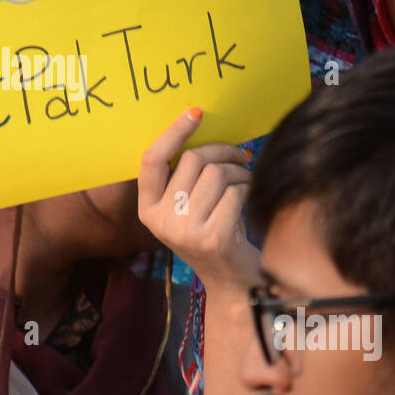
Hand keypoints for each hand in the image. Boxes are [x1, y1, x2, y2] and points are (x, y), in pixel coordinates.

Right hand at [138, 107, 259, 297]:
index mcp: (147, 209)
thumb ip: (184, 177)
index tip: (196, 112)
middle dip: (223, 152)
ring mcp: (185, 230)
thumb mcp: (185, 208)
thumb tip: (203, 126)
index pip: (152, 160)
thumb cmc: (212, 232)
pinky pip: (235, 192)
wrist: (232, 281)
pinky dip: (248, 190)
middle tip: (242, 156)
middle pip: (193, 159)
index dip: (173, 132)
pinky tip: (248, 202)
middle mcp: (160, 221)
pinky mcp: (213, 237)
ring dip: (240, 172)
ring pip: (217, 174)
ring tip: (245, 183)